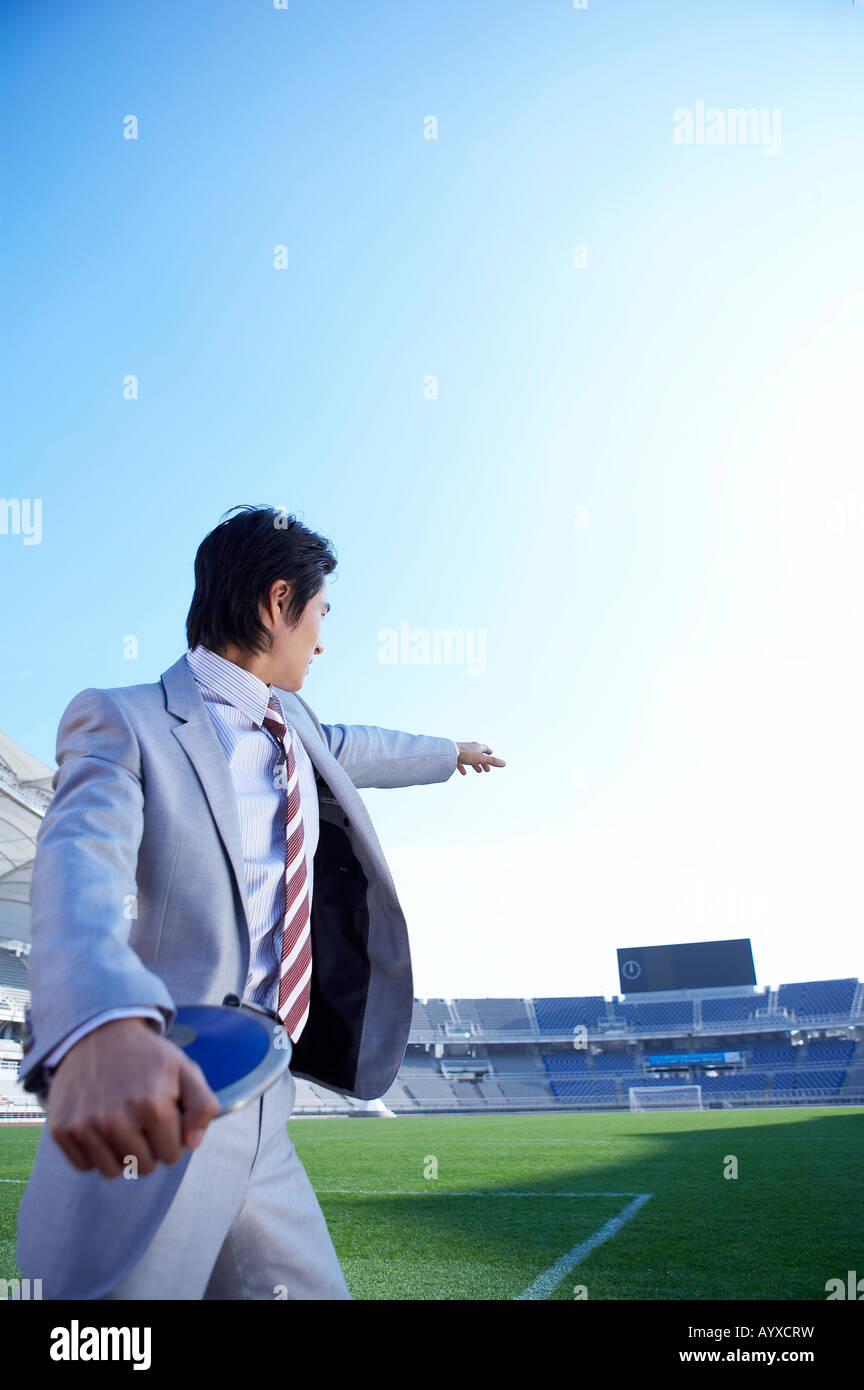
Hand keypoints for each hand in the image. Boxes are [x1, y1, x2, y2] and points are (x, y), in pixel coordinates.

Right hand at [46, 1017, 220, 1178]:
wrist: (100, 1033)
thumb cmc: (148, 1057)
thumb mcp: (185, 1070)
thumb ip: (202, 1107)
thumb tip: (192, 1145)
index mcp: (152, 1107)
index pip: (171, 1156)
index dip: (171, 1138)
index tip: (164, 1117)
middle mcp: (116, 1120)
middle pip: (143, 1167)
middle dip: (148, 1148)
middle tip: (142, 1119)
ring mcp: (86, 1126)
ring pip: (112, 1171)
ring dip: (120, 1153)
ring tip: (122, 1122)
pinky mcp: (62, 1129)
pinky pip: (84, 1166)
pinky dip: (94, 1151)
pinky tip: (99, 1124)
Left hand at [455, 741, 506, 775]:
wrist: (450, 751)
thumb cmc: (466, 754)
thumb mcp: (481, 759)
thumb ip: (492, 761)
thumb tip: (505, 763)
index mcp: (478, 746)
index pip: (486, 749)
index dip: (490, 753)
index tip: (492, 755)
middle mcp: (471, 747)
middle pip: (479, 755)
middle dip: (483, 762)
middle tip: (487, 770)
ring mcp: (462, 751)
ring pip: (471, 758)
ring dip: (475, 765)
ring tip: (479, 771)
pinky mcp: (455, 755)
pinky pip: (460, 762)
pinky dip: (464, 767)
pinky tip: (464, 773)